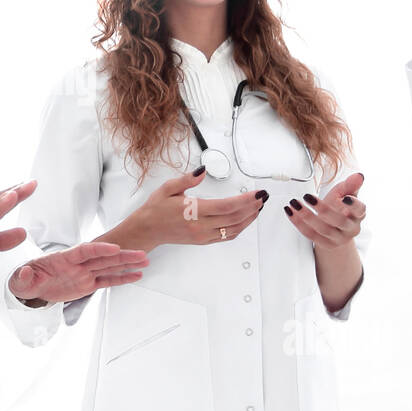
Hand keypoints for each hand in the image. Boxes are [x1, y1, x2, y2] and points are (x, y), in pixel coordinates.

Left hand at [8, 242, 148, 303]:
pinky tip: (135, 275)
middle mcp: (77, 264)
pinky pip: (106, 281)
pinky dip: (121, 278)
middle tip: (140, 253)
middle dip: (122, 255)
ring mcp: (84, 273)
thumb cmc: (24, 280)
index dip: (100, 249)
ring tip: (144, 261)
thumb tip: (26, 272)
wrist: (28, 289)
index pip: (84, 251)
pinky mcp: (87, 284)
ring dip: (126, 264)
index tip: (114, 248)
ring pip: (109, 267)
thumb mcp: (20, 280)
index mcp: (62, 259)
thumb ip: (25, 276)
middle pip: (103, 257)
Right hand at [103, 167, 267, 252]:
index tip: (257, 193)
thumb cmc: (156, 209)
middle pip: (234, 218)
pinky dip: (240, 228)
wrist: (148, 229)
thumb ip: (187, 179)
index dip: (245, 200)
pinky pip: (227, 236)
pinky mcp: (204, 240)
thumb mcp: (168, 188)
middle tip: (263, 197)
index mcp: (193, 210)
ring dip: (249, 218)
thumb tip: (203, 170)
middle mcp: (200, 226)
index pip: (226, 206)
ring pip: (234, 229)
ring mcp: (203, 235)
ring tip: (258, 207)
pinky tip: (246, 219)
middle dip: (252, 207)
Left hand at [283, 172, 366, 249]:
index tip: (345, 197)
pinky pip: (310, 235)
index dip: (353, 205)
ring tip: (295, 203)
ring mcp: (338, 238)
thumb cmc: (340, 208)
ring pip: (323, 229)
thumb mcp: (345, 194)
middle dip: (323, 209)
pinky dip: (298, 223)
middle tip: (308, 197)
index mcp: (358, 214)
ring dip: (306, 216)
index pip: (360, 210)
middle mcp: (351, 228)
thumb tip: (359, 176)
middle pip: (339, 221)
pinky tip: (291, 212)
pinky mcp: (325, 244)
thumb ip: (350, 185)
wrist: (335, 227)